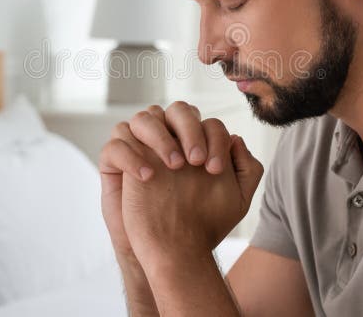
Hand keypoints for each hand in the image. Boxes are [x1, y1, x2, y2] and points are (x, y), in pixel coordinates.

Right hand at [98, 102, 247, 257]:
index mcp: (195, 142)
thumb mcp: (237, 200)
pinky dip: (130, 155)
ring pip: (141, 119)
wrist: (171, 252)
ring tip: (173, 166)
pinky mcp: (115, 165)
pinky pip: (115, 146)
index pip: (203, 120)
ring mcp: (141, 148)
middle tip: (196, 161)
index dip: (212, 138)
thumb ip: (247, 169)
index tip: (214, 169)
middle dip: (189, 129)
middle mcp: (169, 139)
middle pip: (176, 110)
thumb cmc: (204, 222)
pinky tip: (147, 177)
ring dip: (160, 136)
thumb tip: (236, 138)